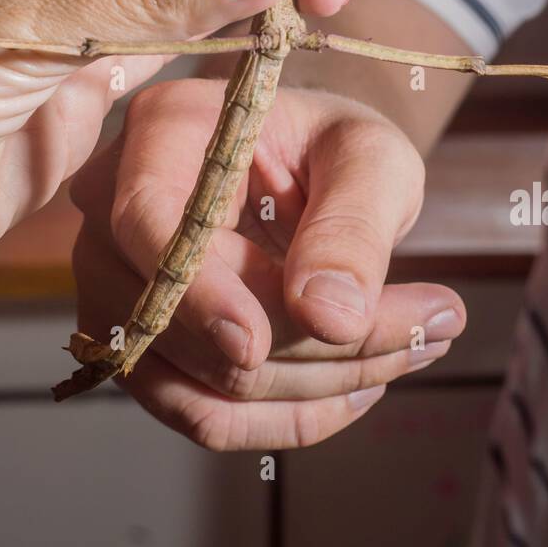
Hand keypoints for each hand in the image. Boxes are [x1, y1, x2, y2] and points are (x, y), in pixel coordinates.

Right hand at [71, 79, 465, 449]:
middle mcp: (113, 206)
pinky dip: (288, 415)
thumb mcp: (370, 158)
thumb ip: (353, 225)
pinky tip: (363, 383)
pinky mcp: (141, 343)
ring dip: (312, 386)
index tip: (257, 345)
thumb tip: (331, 317)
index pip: (148, 222)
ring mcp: (115, 281)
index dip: (196, 292)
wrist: (310, 163)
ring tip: (416, 347)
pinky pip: (200, 412)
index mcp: (164, 131)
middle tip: (433, 322)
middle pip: (182, 315)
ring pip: (195, 378)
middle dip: (309, 341)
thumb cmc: (334, 144)